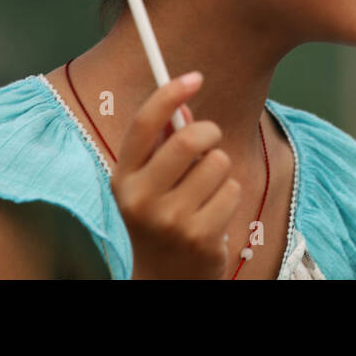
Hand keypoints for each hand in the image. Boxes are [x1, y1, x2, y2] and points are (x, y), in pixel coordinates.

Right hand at [113, 72, 243, 278]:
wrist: (165, 278)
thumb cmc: (162, 217)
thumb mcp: (150, 182)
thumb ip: (164, 144)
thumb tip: (184, 105)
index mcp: (123, 178)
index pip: (144, 124)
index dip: (169, 93)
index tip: (194, 77)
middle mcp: (140, 199)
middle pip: (189, 139)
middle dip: (209, 132)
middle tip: (211, 139)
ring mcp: (170, 220)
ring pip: (217, 163)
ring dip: (220, 171)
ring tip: (206, 192)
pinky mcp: (199, 237)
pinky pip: (232, 190)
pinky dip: (230, 196)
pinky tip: (214, 214)